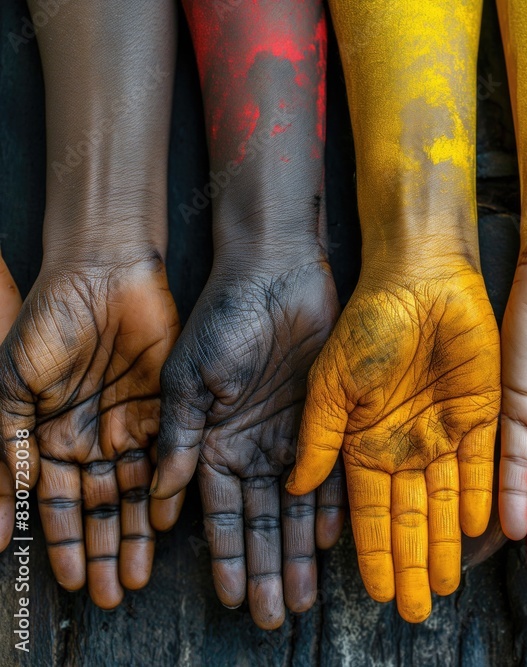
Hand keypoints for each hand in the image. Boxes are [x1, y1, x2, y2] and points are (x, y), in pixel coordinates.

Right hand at [0, 256, 179, 607]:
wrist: (102, 273)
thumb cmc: (48, 324)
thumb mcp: (12, 388)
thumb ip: (5, 451)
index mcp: (52, 438)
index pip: (59, 505)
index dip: (65, 543)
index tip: (71, 581)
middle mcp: (94, 439)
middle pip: (102, 508)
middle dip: (105, 551)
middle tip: (112, 593)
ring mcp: (132, 425)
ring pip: (137, 491)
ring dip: (137, 534)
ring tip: (138, 574)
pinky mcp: (168, 408)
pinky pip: (170, 458)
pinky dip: (169, 490)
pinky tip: (168, 522)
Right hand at [152, 259, 343, 629]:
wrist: (277, 273)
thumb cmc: (223, 318)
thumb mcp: (191, 378)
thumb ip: (180, 437)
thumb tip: (160, 499)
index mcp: (213, 443)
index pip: (220, 515)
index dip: (226, 557)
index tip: (232, 598)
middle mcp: (253, 448)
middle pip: (262, 523)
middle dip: (267, 570)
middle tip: (274, 616)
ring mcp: (293, 436)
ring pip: (298, 508)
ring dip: (300, 552)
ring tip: (304, 597)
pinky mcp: (329, 419)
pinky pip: (332, 473)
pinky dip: (332, 506)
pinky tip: (333, 541)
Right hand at [287, 258, 499, 622]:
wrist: (422, 276)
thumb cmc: (369, 322)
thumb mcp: (332, 380)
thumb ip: (320, 435)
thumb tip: (299, 490)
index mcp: (365, 442)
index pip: (369, 513)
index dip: (373, 554)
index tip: (375, 594)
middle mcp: (405, 446)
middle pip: (410, 520)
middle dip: (411, 566)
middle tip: (415, 611)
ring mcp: (445, 433)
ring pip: (446, 504)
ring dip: (446, 545)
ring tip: (444, 588)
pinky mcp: (482, 415)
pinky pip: (483, 470)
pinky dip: (482, 502)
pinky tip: (479, 535)